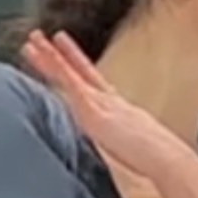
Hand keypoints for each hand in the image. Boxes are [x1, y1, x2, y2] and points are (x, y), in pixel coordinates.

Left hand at [20, 31, 197, 197]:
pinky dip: (56, 67)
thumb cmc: (155, 160)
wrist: (164, 157)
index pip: (95, 83)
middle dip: (62, 54)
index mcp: (119, 109)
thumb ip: (124, 145)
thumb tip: (125, 155)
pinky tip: (44, 55)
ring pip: (69, 73)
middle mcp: (109, 99)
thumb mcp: (135, 149)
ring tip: (33, 40)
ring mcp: (100, 101)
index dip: (80, 67)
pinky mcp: (93, 107)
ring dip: (50, 56)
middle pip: (81, 71)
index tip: (68, 53)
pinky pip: (69, 82)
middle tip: (43, 37)